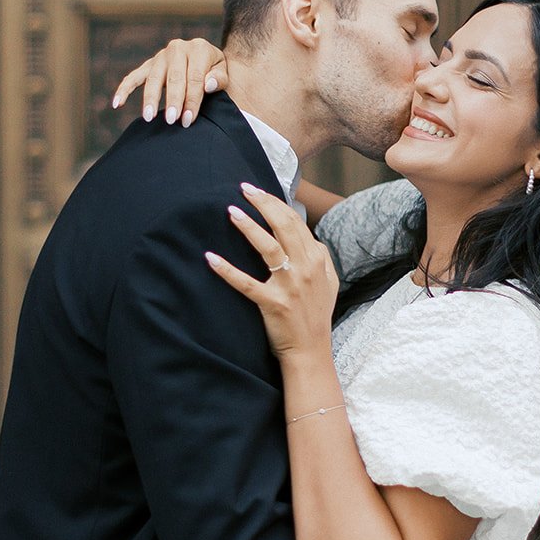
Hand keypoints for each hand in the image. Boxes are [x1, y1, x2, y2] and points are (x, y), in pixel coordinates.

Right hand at [110, 37, 228, 126]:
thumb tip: (208, 85)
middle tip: (172, 121)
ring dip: (150, 99)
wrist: (206, 57)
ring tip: (149, 118)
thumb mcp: (224, 71)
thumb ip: (220, 78)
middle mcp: (177, 48)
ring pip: (153, 78)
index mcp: (199, 49)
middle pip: (174, 78)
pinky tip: (117, 104)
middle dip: (173, 101)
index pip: (194, 78)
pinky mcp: (149, 64)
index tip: (188, 119)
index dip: (191, 100)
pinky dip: (124, 89)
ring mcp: (161, 56)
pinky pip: (134, 77)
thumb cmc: (215, 70)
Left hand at [205, 185, 339, 358]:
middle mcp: (305, 268)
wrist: (311, 350)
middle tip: (244, 189)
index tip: (258, 192)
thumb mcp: (329, 283)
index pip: (295, 222)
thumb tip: (312, 240)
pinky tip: (211, 258)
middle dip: (263, 203)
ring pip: (268, 248)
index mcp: (316, 260)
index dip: (275, 203)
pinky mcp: (272, 303)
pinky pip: (245, 283)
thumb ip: (321, 258)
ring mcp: (289, 286)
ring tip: (232, 211)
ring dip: (249, 226)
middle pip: (284, 226)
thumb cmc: (316, 315)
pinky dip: (226, 270)